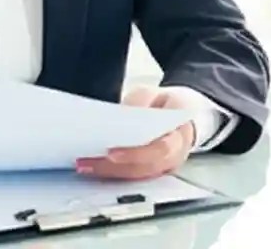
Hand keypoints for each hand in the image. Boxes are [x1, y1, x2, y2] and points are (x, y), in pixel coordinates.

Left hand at [74, 86, 197, 179]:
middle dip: (112, 167)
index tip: (111, 153)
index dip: (134, 154)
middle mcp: (175, 157)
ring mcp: (164, 168)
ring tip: (83, 166)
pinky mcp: (152, 171)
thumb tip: (120, 115)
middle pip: (143, 168)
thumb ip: (139, 104)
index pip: (159, 149)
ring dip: (108, 173)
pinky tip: (92, 168)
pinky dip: (111, 173)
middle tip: (87, 162)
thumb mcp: (154, 94)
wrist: (186, 115)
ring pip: (136, 176)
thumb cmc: (169, 104)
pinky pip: (132, 176)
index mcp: (180, 135)